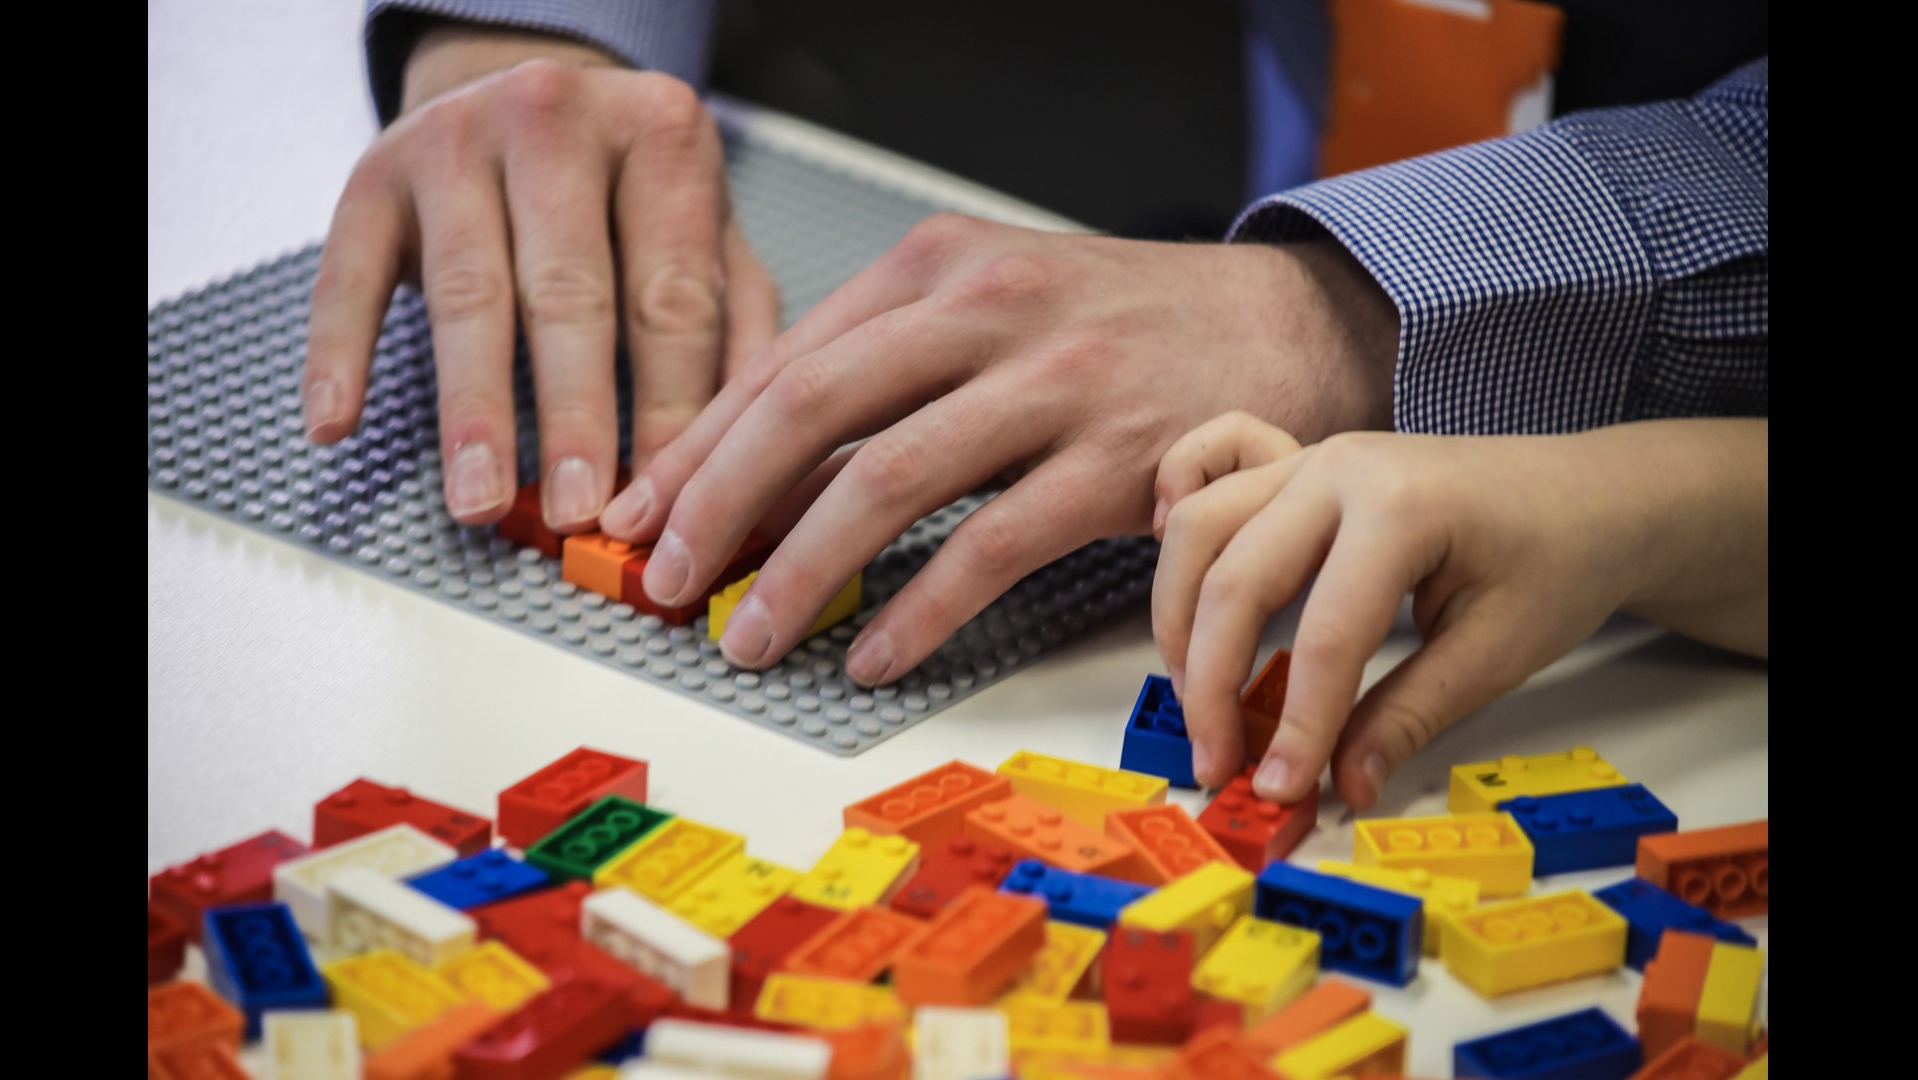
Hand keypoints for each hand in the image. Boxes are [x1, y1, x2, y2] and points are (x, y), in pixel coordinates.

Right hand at [302, 24, 780, 529]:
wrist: (531, 98)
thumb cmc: (632, 195)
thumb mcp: (711, 241)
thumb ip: (737, 338)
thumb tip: (739, 466)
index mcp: (662, 137)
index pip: (673, 294)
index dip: (672, 408)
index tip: (666, 499)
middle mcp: (558, 120)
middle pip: (569, 292)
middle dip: (575, 414)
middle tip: (578, 510)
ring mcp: (456, 140)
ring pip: (467, 293)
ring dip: (474, 409)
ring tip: (480, 499)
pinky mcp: (375, 174)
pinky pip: (351, 275)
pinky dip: (341, 354)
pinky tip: (337, 425)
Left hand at [596, 217, 1399, 680]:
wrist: (1290, 322)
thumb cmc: (1126, 326)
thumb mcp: (998, 302)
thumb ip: (891, 365)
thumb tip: (762, 468)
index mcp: (940, 263)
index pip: (785, 358)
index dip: (699, 446)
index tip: (641, 512)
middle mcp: (987, 305)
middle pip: (811, 405)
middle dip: (718, 502)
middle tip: (664, 579)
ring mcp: (1056, 380)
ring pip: (887, 477)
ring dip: (799, 570)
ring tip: (748, 635)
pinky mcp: (1118, 460)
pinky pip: (991, 547)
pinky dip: (919, 610)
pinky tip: (873, 654)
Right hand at [1153, 413, 1768, 808]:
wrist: (1587, 492)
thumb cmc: (1555, 561)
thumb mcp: (1497, 652)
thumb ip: (1409, 715)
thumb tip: (1344, 785)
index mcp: (1402, 507)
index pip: (1325, 633)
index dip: (1298, 722)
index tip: (1283, 789)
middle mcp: (1338, 468)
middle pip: (1235, 578)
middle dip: (1211, 682)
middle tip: (1218, 763)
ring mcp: (1308, 460)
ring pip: (1196, 531)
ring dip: (1177, 621)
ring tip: (1196, 702)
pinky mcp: (1294, 468)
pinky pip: (1207, 503)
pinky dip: (1184, 562)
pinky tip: (1190, 618)